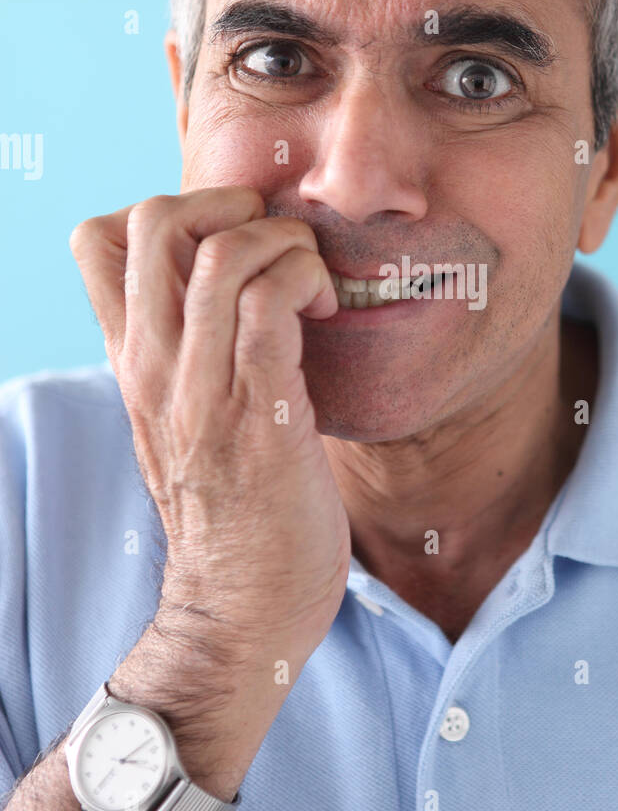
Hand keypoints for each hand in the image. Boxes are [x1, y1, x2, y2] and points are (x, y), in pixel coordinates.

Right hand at [69, 187, 350, 666]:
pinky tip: (326, 313)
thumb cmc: (230, 514)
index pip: (99, 239)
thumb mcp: (180, 421)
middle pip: (154, 219)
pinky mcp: (260, 411)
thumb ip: (186, 358)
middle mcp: (154, 364)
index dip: (170, 209)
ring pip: (222, 251)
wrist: (238, 608)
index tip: (229, 237)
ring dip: (283, 244)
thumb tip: (226, 295)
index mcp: (132, 361)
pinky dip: (307, 282)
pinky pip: (272, 302)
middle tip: (274, 244)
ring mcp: (202, 387)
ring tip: (309, 284)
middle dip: (229, 202)